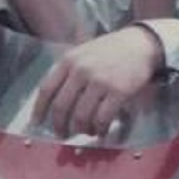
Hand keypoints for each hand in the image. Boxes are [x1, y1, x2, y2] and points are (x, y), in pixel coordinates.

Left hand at [31, 26, 164, 137]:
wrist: (141, 44)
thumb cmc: (111, 50)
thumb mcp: (83, 53)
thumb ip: (67, 72)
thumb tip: (52, 101)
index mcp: (69, 61)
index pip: (46, 90)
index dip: (39, 110)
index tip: (37, 123)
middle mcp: (81, 71)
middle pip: (61, 107)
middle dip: (60, 126)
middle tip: (63, 134)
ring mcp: (100, 81)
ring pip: (81, 116)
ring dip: (82, 129)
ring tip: (86, 132)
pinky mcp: (118, 91)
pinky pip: (102, 118)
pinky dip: (100, 129)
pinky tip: (101, 130)